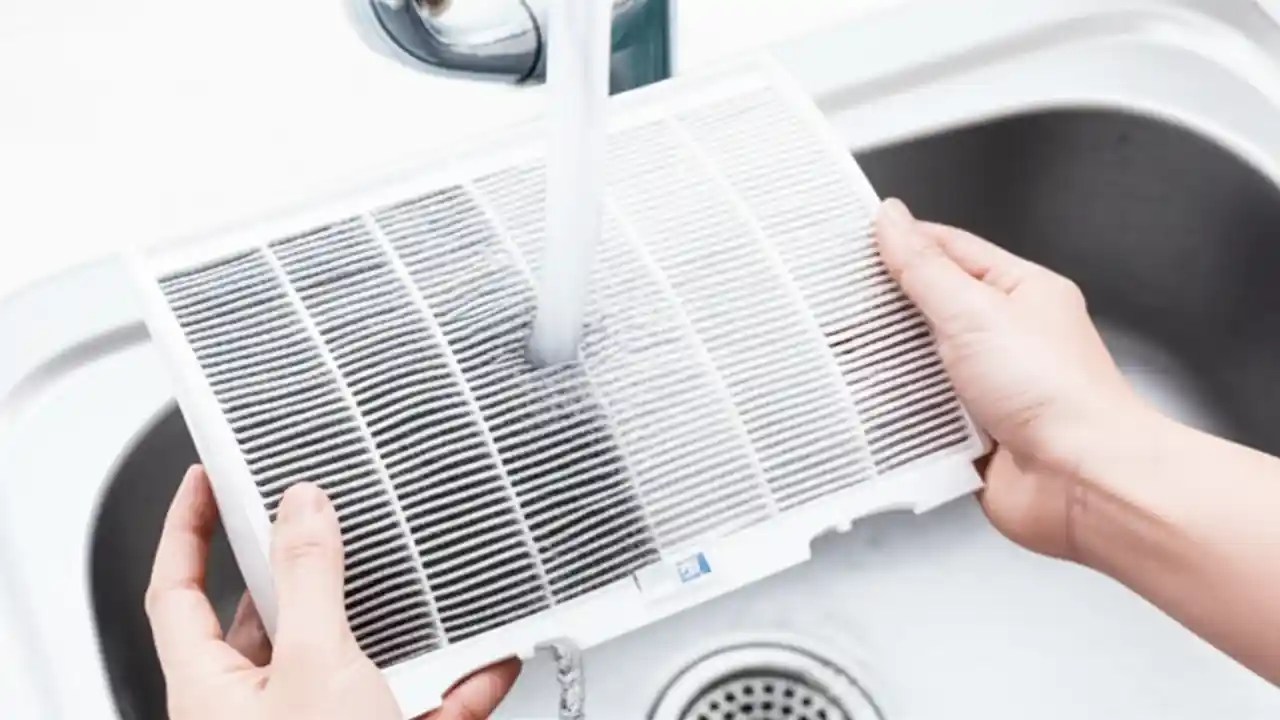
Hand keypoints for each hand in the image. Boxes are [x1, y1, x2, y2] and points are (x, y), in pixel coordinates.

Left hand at [146, 466, 519, 718]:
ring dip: (402, 629)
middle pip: (274, 620)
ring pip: (358, 662)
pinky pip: (420, 707)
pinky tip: (492, 662)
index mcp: (211, 688)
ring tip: (423, 582)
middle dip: (310, 571)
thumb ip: (309, 578)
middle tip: (332, 515)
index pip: (177, 589)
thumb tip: (301, 506)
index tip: (208, 478)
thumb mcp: (313, 664)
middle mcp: (259, 711)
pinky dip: (459, 686)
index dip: (188, 529)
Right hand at [875, 199, 1151, 559]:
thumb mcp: (974, 310)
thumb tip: (892, 221)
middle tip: (841, 304)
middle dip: (887, 311)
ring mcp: (990, 387)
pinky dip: (901, 418)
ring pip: (921, 367)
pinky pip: (922, 418)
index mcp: (1020, 291)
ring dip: (892, 370)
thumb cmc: (1057, 393)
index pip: (949, 250)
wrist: (1082, 481)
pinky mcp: (973, 434)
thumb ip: (924, 266)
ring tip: (854, 358)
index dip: (901, 243)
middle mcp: (1007, 337)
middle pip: (930, 310)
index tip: (852, 244)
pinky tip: (878, 411)